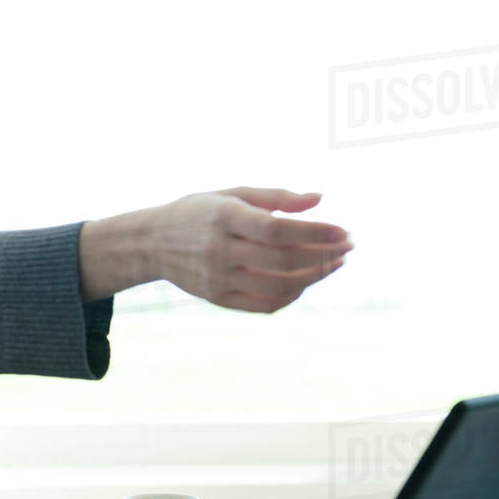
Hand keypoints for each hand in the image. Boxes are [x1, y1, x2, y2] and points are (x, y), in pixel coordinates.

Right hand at [147, 187, 351, 312]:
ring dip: (314, 278)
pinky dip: (292, 296)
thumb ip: (276, 197)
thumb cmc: (199, 211)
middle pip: (283, 260)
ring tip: (333, 264)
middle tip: (347, 247)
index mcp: (223, 215)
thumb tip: (320, 200)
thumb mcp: (231, 194)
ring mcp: (217, 278)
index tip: (344, 232)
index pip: (278, 229)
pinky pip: (265, 305)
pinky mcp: (217, 298)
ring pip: (278, 286)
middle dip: (322, 256)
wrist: (151, 242)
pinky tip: (306, 282)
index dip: (316, 232)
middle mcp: (219, 249)